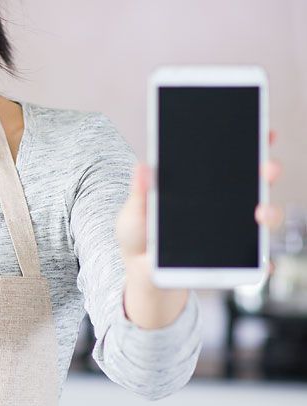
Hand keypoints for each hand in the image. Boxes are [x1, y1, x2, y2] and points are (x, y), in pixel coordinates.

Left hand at [116, 129, 284, 275]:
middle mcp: (224, 205)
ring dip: (270, 213)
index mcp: (202, 187)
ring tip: (261, 213)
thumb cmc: (139, 236)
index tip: (264, 134)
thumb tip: (143, 167)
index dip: (251, 145)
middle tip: (268, 169)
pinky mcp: (234, 259)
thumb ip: (140, 191)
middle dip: (268, 172)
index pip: (231, 161)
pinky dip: (265, 261)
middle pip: (255, 184)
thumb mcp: (135, 211)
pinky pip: (256, 259)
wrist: (140, 271)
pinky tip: (264, 262)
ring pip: (263, 218)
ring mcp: (232, 231)